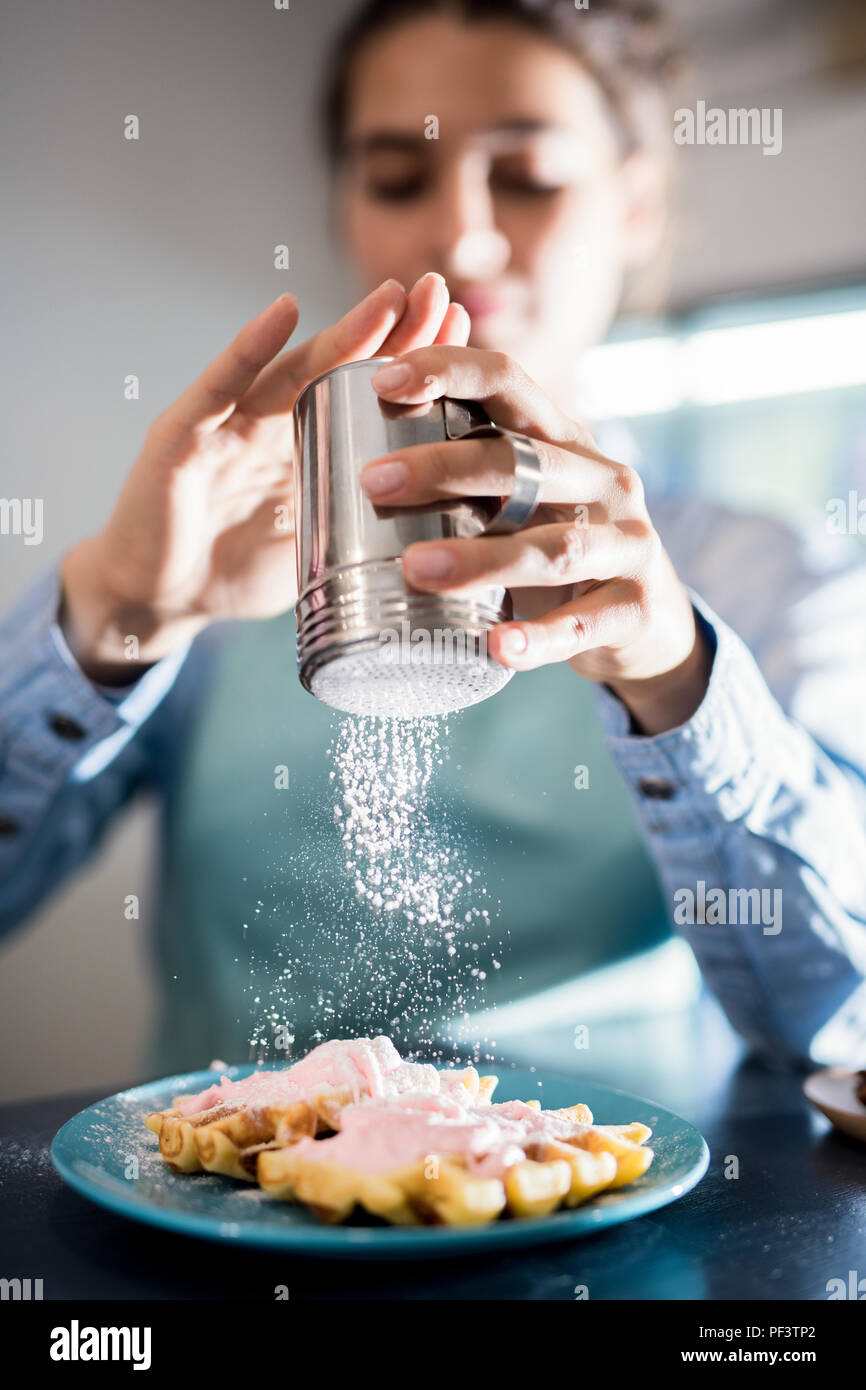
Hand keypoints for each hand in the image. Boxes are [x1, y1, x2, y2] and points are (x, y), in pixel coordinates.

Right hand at [61, 274, 469, 682]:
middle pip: (343, 367)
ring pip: (294, 367)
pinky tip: (284, 312)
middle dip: (393, 329)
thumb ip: (360, 531)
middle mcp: (275, 424)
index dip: (415, 363)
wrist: (160, 604)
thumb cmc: (234, 575)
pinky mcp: (185, 437)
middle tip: (438, 290)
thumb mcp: (317, 554)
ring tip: (390, 297)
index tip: (462, 330)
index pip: (370, 393)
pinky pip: (220, 386)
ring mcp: (231, 425)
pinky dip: (249, 348)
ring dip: (342, 331)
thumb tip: (437, 544)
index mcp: (308, 448)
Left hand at [361, 345, 712, 733]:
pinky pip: (584, 625)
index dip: (449, 370)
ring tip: (416, 570)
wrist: (648, 618)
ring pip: (553, 547)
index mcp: (564, 440)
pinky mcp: (635, 606)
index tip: (382, 380)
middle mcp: (603, 480)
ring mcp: (627, 543)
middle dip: (444, 468)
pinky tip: (500, 648)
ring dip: (481, 558)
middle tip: (374, 484)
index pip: (510, 381)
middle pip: (523, 463)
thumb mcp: (524, 498)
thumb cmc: (558, 545)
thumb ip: (465, 473)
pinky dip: (540, 640)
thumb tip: (354, 453)